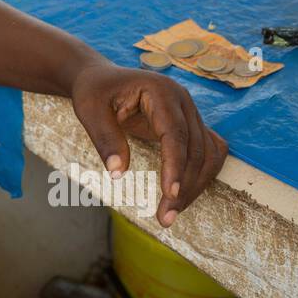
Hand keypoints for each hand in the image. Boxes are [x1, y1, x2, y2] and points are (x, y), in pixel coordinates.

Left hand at [69, 63, 227, 226]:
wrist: (101, 79)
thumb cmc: (94, 91)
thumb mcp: (89, 110)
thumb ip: (104, 138)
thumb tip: (118, 173)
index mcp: (160, 91)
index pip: (175, 133)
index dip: (175, 165)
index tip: (169, 194)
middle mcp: (182, 100)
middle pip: (195, 148)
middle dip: (184, 186)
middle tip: (164, 218)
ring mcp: (190, 112)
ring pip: (207, 154)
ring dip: (195, 185)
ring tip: (171, 213)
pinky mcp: (190, 124)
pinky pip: (208, 152)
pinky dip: (201, 175)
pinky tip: (184, 194)